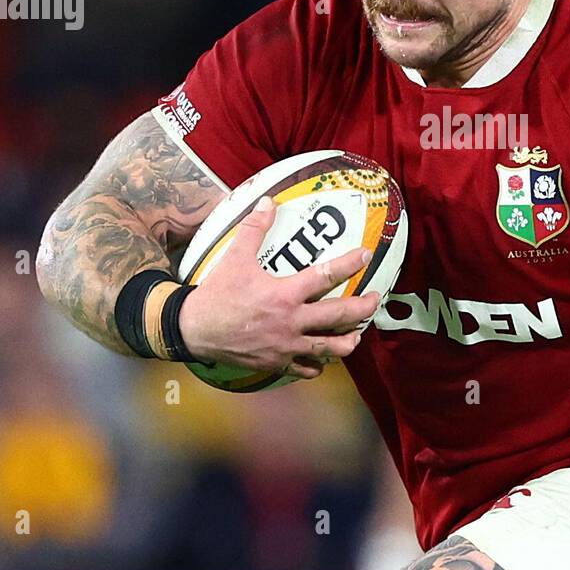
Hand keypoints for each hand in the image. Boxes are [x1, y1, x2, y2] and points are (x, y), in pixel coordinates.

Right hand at [178, 196, 380, 378]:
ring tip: (358, 334)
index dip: (349, 264)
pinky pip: (306, 369)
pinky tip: (323, 359)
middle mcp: (291, 322)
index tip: (366, 255)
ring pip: (329, 349)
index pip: (326, 276)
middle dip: (363, 308)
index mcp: (284, 295)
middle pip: (339, 317)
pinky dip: (318, 365)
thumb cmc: (216, 294)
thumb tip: (267, 201)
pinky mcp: (277, 364)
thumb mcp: (234, 257)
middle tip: (375, 300)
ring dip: (348, 341)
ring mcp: (286, 347)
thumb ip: (254, 229)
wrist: (193, 331)